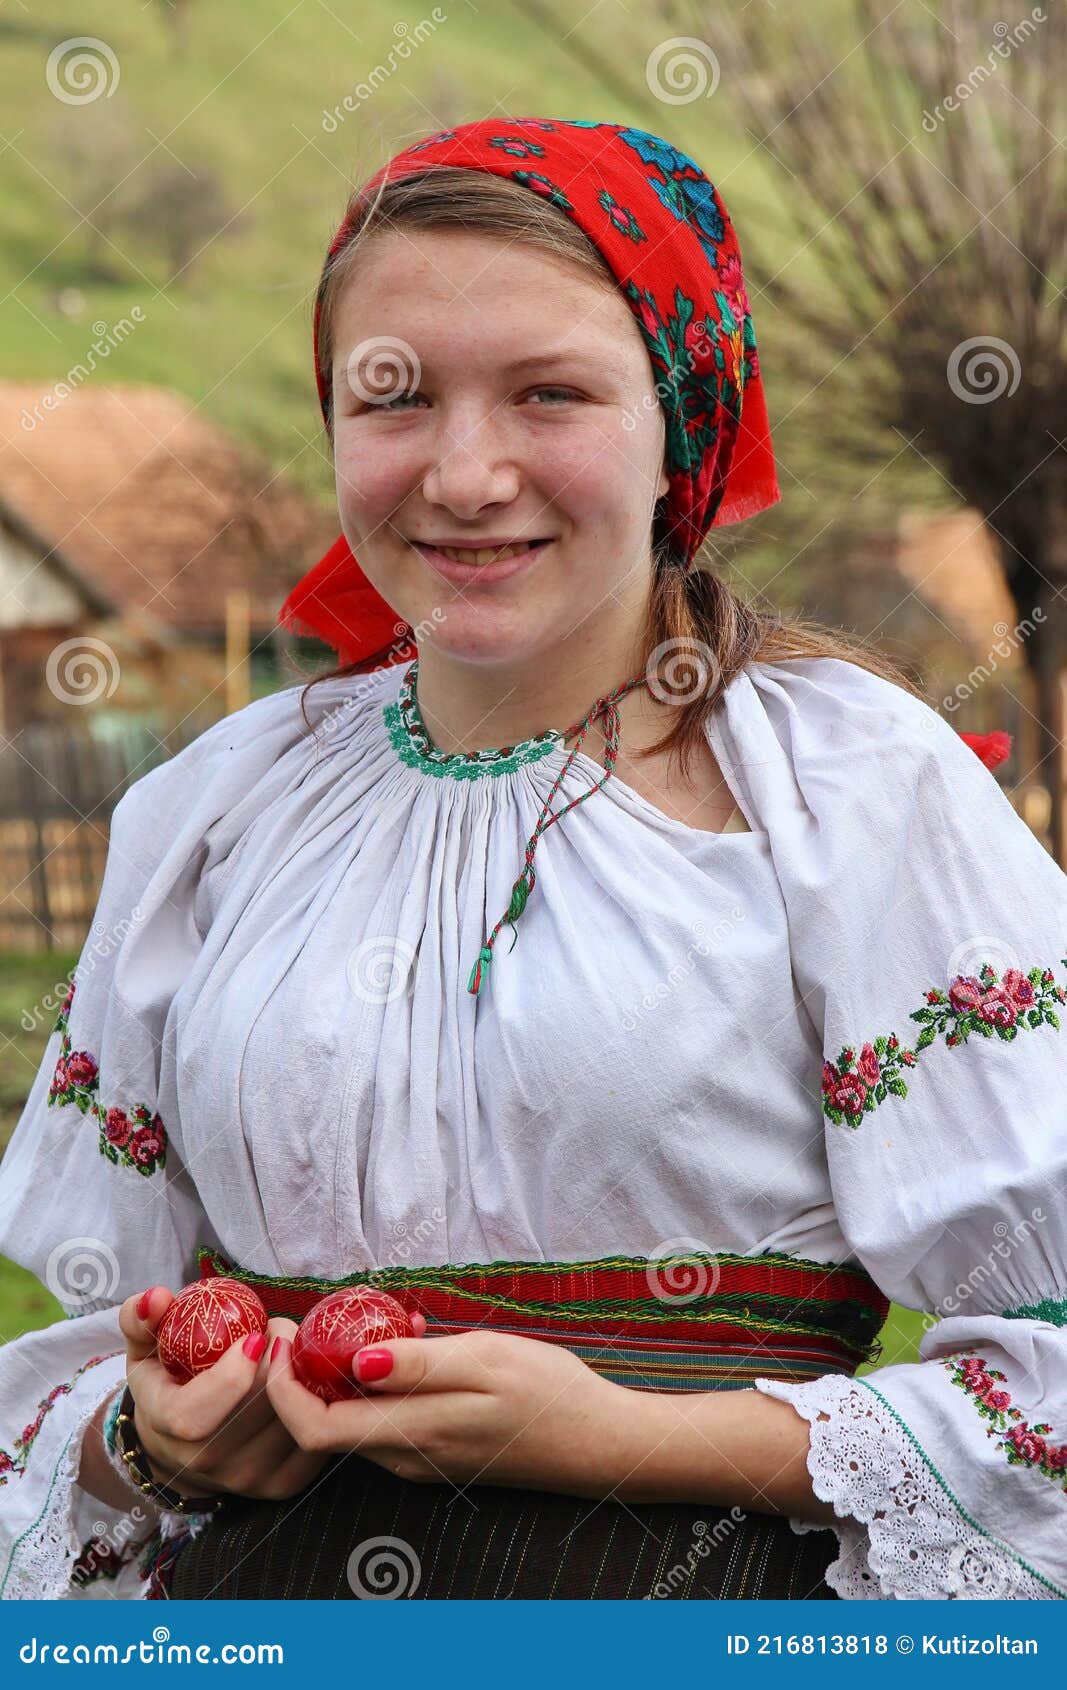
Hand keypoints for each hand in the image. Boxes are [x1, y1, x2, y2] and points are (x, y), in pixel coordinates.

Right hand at [119, 1286, 331, 1502]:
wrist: (181, 1444)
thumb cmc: (166, 1383)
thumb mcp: (144, 1349)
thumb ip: (141, 1319)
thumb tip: (156, 1297)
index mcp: (168, 1425)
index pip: (195, 1416)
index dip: (229, 1377)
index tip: (253, 1337)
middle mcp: (206, 1460)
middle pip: (255, 1409)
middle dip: (278, 1357)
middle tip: (279, 1328)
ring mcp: (246, 1477)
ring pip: (291, 1421)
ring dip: (302, 1376)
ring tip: (289, 1352)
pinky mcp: (282, 1484)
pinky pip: (315, 1440)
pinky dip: (318, 1403)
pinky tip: (307, 1380)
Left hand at [266, 1322, 651, 1495]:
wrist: (601, 1441)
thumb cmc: (548, 1394)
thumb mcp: (485, 1361)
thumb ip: (418, 1366)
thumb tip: (355, 1363)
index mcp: (411, 1435)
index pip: (315, 1429)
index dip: (282, 1388)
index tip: (281, 1337)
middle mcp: (405, 1458)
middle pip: (325, 1427)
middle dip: (300, 1376)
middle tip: (301, 1321)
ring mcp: (421, 1460)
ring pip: (353, 1422)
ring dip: (337, 1377)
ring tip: (350, 1321)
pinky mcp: (437, 1453)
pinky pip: (384, 1421)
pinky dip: (372, 1384)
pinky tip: (400, 1344)